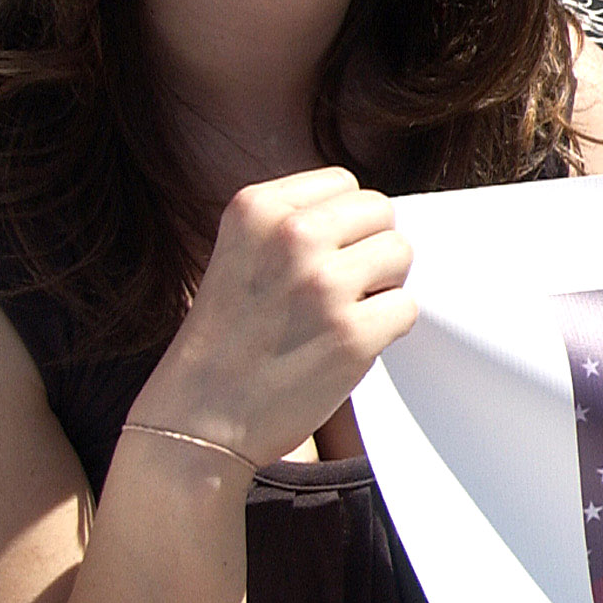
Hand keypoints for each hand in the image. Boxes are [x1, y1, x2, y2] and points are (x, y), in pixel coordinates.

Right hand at [129, 168, 415, 470]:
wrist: (196, 419)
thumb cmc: (226, 339)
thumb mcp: (240, 253)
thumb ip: (296, 225)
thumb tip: (377, 216)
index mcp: (255, 207)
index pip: (343, 183)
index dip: (342, 223)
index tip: (315, 258)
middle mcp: (290, 236)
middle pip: (381, 211)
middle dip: (368, 248)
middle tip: (336, 289)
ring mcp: (323, 284)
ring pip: (401, 254)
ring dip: (382, 285)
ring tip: (339, 314)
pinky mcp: (352, 333)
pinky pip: (407, 307)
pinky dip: (387, 328)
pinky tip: (347, 344)